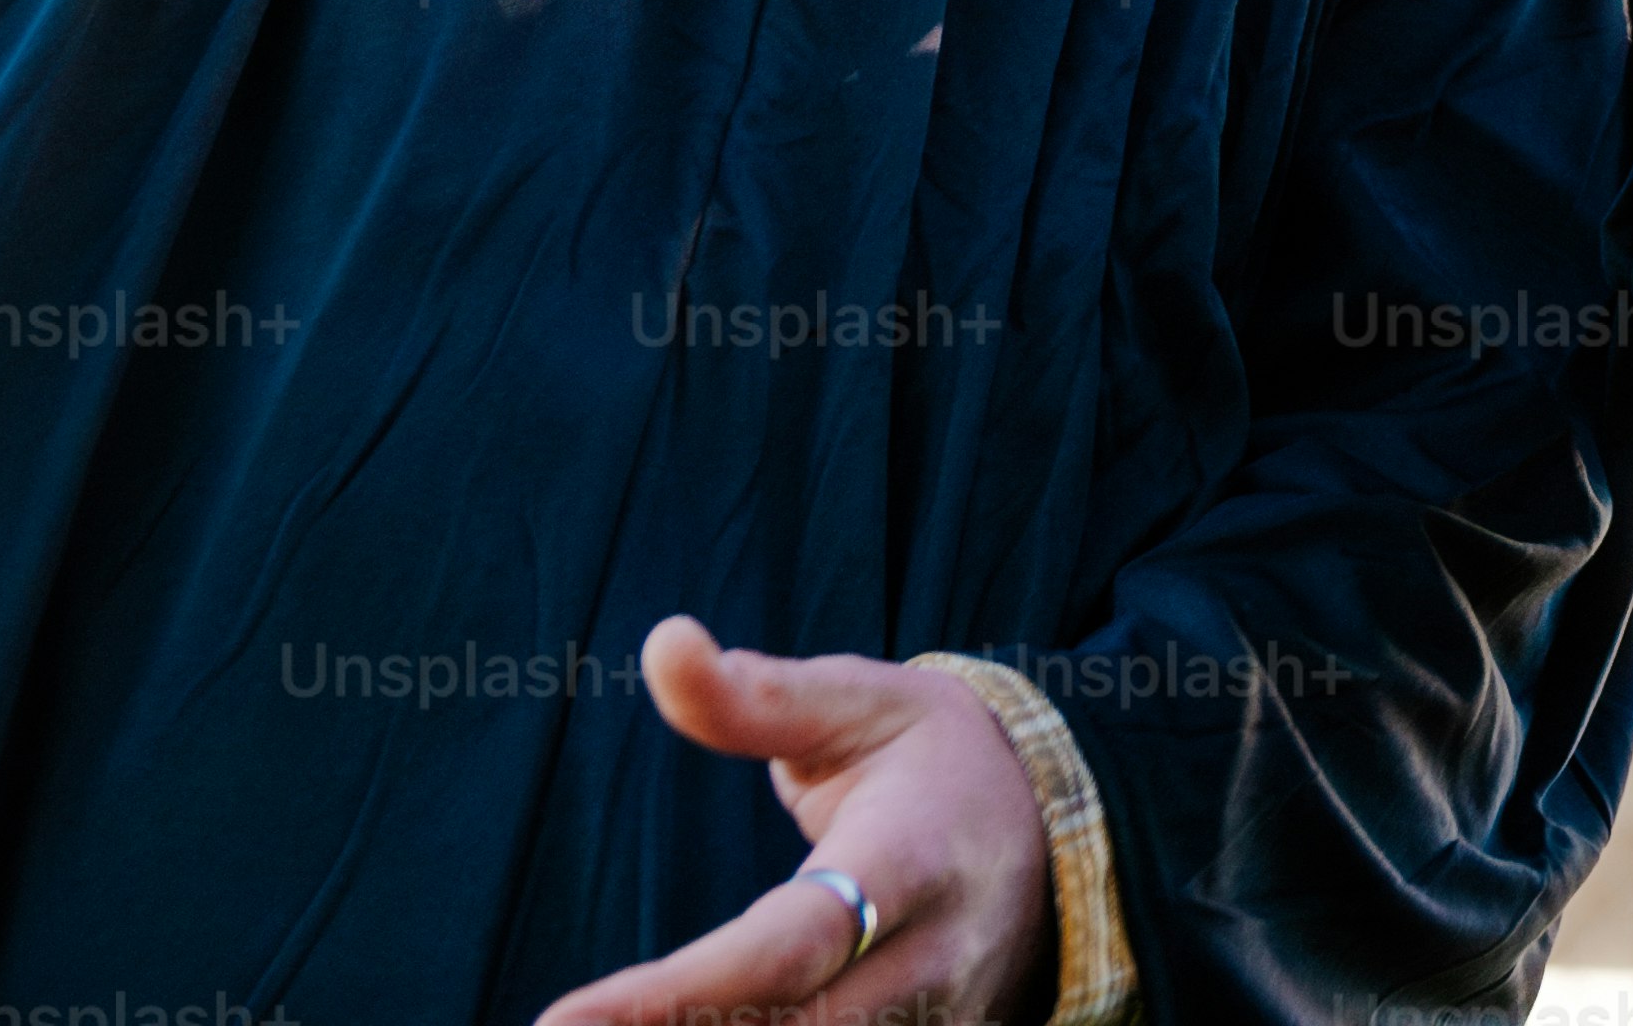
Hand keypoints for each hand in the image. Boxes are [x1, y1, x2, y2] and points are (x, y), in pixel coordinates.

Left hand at [531, 618, 1054, 1025]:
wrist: (1068, 827)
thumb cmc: (935, 756)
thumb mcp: (859, 703)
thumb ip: (755, 695)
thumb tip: (662, 645)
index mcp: (913, 858)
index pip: (789, 943)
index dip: (678, 993)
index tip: (564, 1018)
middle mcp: (933, 957)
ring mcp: (941, 1020)